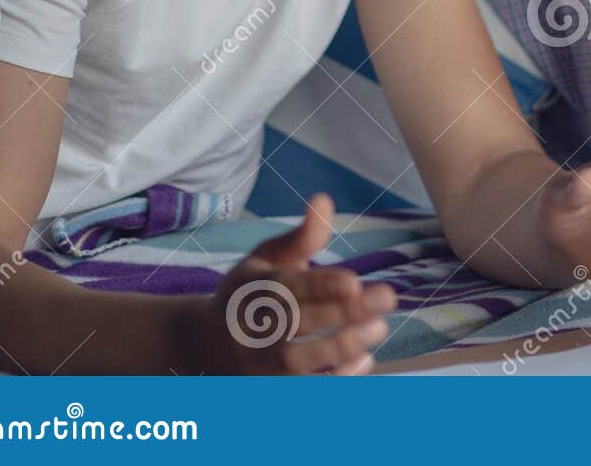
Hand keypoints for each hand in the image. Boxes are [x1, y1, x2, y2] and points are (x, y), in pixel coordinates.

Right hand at [189, 193, 396, 373]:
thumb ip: (301, 236)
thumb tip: (324, 199)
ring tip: (379, 328)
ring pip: (295, 363)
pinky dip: (333, 381)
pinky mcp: (266, 390)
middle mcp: (249, 328)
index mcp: (250, 290)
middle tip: (387, 297)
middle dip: (341, 314)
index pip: (285, 288)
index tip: (355, 279)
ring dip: (340, 348)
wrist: (203, 346)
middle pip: (294, 324)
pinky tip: (365, 360)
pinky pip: (298, 392)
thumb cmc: (250, 293)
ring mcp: (255, 364)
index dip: (319, 285)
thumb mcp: (267, 259)